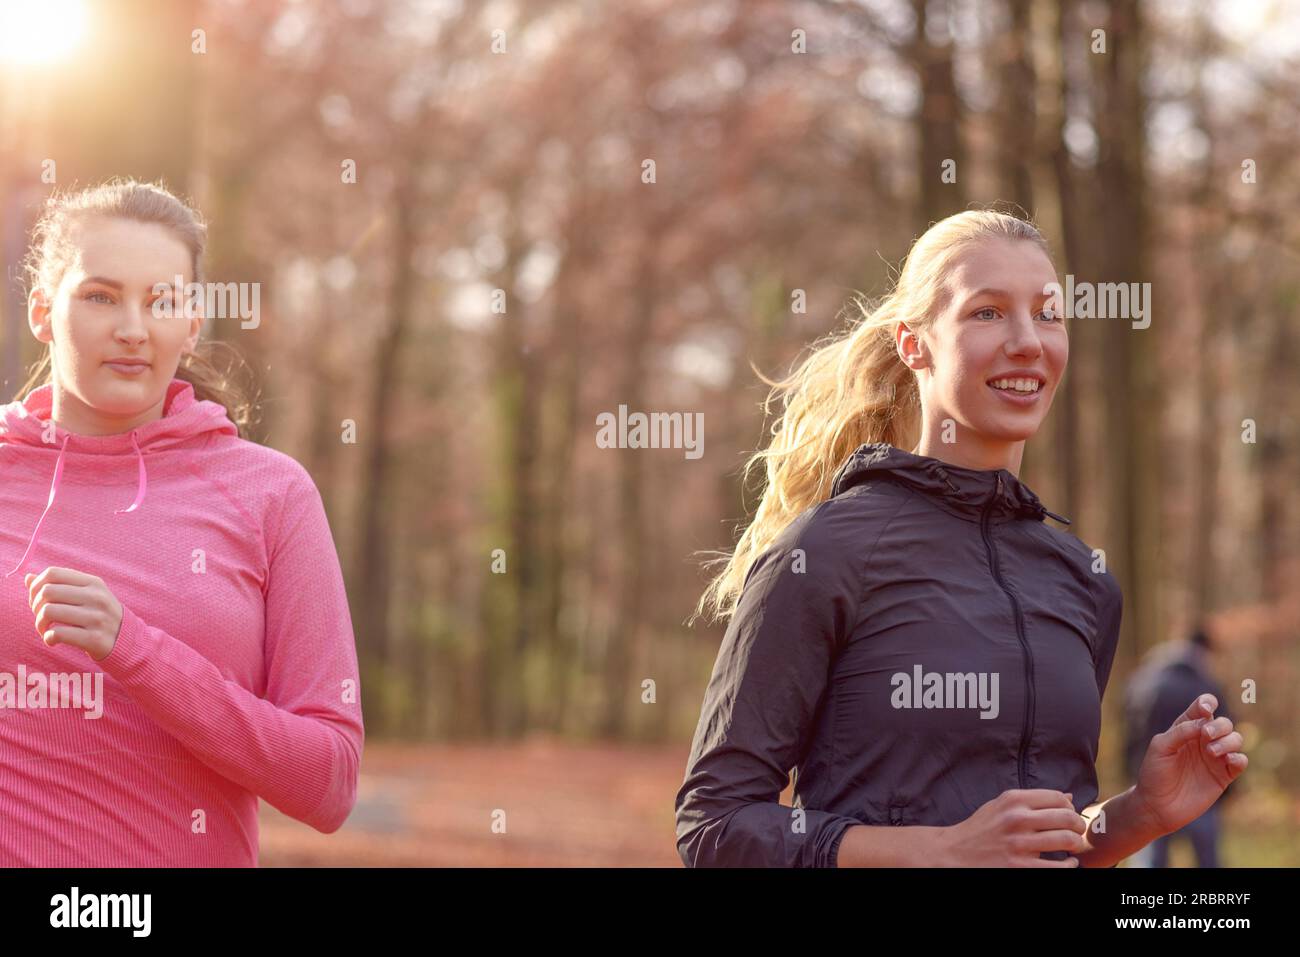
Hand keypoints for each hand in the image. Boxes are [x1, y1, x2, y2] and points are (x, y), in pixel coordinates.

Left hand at [24, 566, 123, 662]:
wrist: (126, 640)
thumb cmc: (98, 615)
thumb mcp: (87, 595)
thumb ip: (59, 585)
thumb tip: (28, 577)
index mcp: (94, 583)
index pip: (53, 573)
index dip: (37, 585)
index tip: (37, 599)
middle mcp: (96, 597)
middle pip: (47, 592)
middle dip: (35, 606)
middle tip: (41, 617)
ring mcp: (96, 618)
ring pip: (48, 612)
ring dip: (39, 624)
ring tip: (45, 630)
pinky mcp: (94, 638)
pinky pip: (57, 633)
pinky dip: (48, 638)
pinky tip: (53, 640)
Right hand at [940, 789, 1086, 866]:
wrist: (955, 852)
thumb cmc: (979, 828)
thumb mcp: (1000, 806)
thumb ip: (1031, 800)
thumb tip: (1068, 797)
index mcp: (1012, 800)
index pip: (1057, 797)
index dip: (1069, 806)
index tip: (1069, 814)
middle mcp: (1017, 819)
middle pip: (1067, 817)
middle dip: (1079, 825)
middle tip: (1078, 831)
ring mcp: (1019, 844)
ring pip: (1067, 840)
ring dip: (1076, 844)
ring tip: (1073, 846)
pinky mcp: (1020, 867)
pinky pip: (1058, 867)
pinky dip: (1069, 866)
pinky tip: (1068, 863)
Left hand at [1133, 694, 1247, 835]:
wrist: (1157, 806)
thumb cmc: (1154, 773)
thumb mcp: (1160, 748)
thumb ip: (1180, 732)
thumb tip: (1202, 722)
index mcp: (1186, 728)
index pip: (1203, 708)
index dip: (1207, 703)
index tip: (1205, 709)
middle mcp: (1203, 740)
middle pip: (1224, 723)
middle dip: (1219, 726)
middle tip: (1206, 735)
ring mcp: (1215, 758)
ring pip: (1236, 739)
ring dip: (1228, 741)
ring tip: (1211, 752)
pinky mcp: (1224, 775)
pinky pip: (1241, 761)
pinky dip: (1239, 758)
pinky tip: (1228, 761)